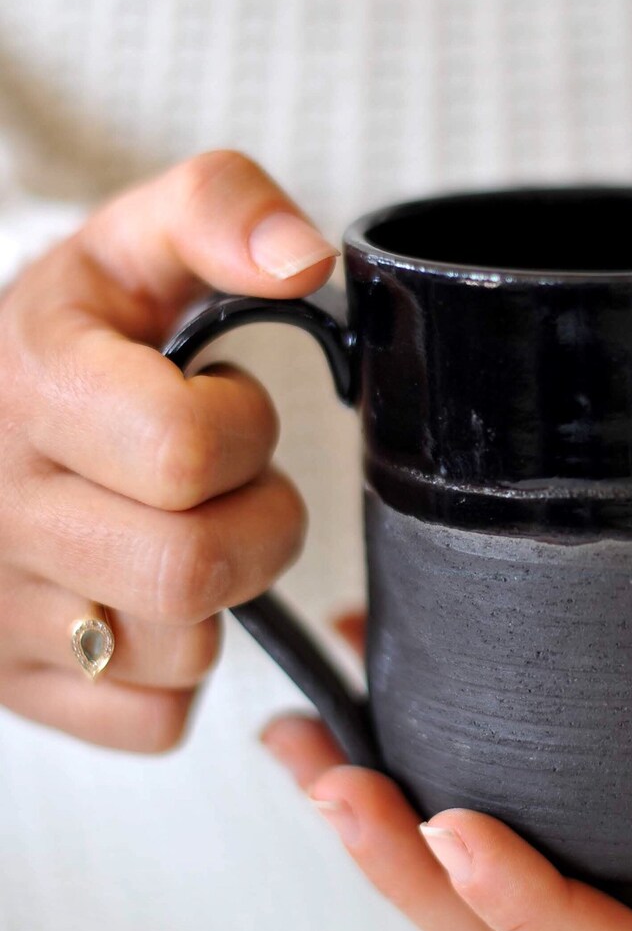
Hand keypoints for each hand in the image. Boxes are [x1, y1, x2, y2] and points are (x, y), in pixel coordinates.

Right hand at [0, 151, 336, 749]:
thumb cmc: (75, 337)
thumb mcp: (132, 244)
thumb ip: (222, 210)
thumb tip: (303, 258)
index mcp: (29, 386)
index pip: (183, 451)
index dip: (242, 430)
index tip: (222, 402)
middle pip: (192, 570)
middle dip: (256, 524)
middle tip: (228, 483)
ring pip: (182, 654)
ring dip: (221, 596)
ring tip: (179, 530)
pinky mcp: (16, 688)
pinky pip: (156, 720)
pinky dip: (179, 669)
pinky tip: (145, 596)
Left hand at [263, 577, 631, 930]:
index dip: (529, 911)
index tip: (453, 824)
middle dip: (410, 880)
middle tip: (335, 783)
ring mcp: (609, 864)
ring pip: (472, 899)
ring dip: (377, 838)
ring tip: (303, 750)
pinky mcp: (572, 805)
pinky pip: (474, 816)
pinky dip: (401, 763)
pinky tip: (345, 696)